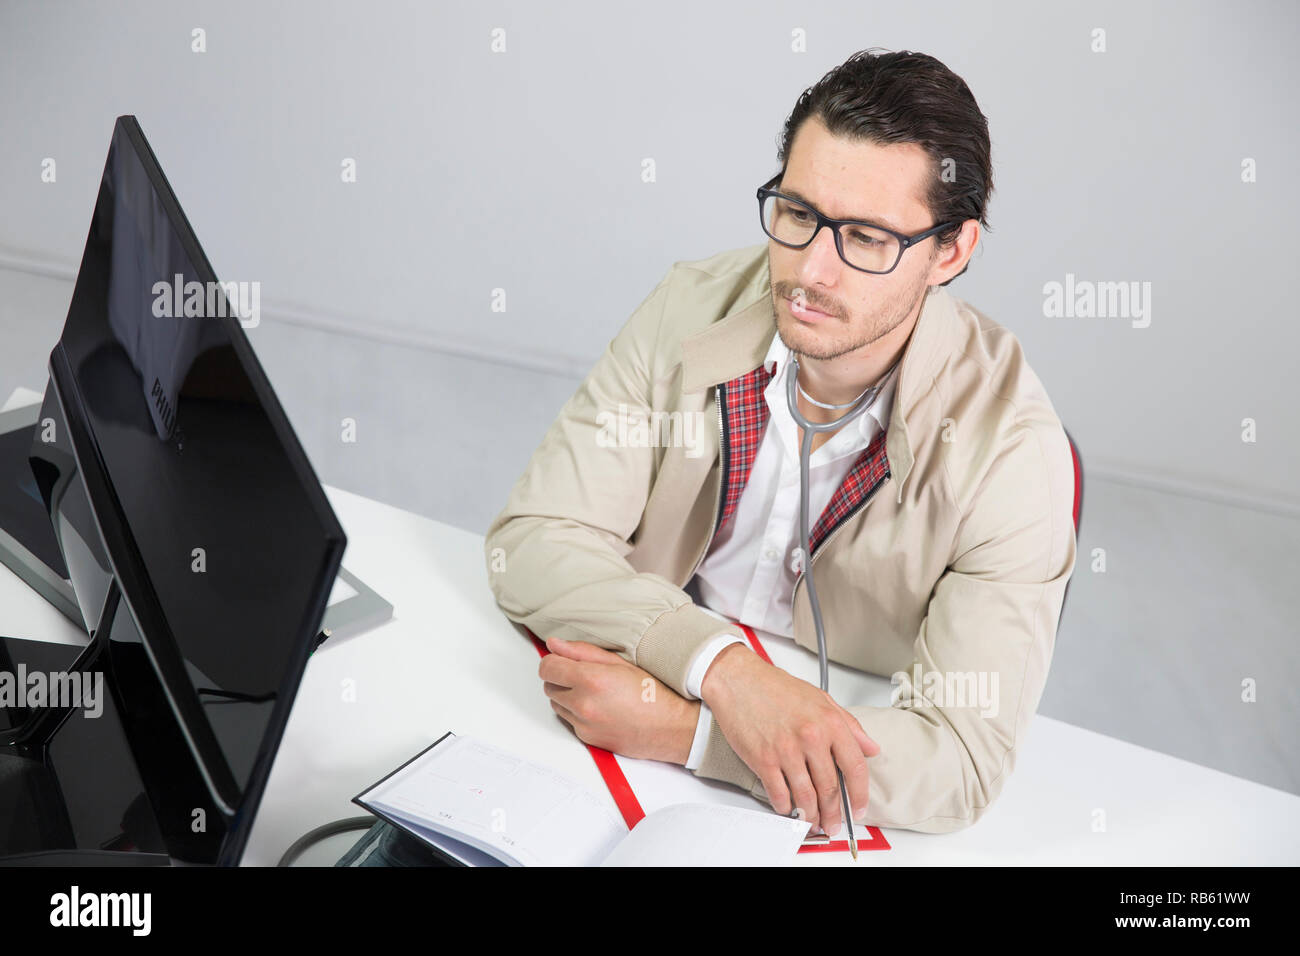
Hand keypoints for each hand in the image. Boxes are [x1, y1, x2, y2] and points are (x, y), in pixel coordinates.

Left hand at [539, 636, 699, 764]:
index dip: (553, 661)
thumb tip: (555, 645)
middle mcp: (583, 704)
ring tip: (594, 692)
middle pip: (548, 686)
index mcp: (591, 680)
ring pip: (556, 704)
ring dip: (567, 696)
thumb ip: (582, 652)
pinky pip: (569, 721)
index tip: (562, 660)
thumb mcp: (620, 662)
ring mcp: (584, 724)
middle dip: (561, 678)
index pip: (547, 667)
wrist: (671, 727)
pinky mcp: (587, 738)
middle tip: (584, 675)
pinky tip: (599, 708)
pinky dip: (577, 713)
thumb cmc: (652, 693)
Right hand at [702, 644, 880, 835]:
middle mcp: (811, 738)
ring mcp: (786, 751)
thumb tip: (870, 747)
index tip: (858, 807)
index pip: (855, 767)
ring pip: (806, 797)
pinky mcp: (763, 760)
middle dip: (834, 814)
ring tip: (814, 822)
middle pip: (830, 789)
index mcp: (829, 723)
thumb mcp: (821, 699)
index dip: (859, 794)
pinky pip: (779, 794)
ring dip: (812, 816)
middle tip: (834, 824)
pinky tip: (788, 808)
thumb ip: (849, 725)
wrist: (739, 681)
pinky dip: (785, 807)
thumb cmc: (776, 687)